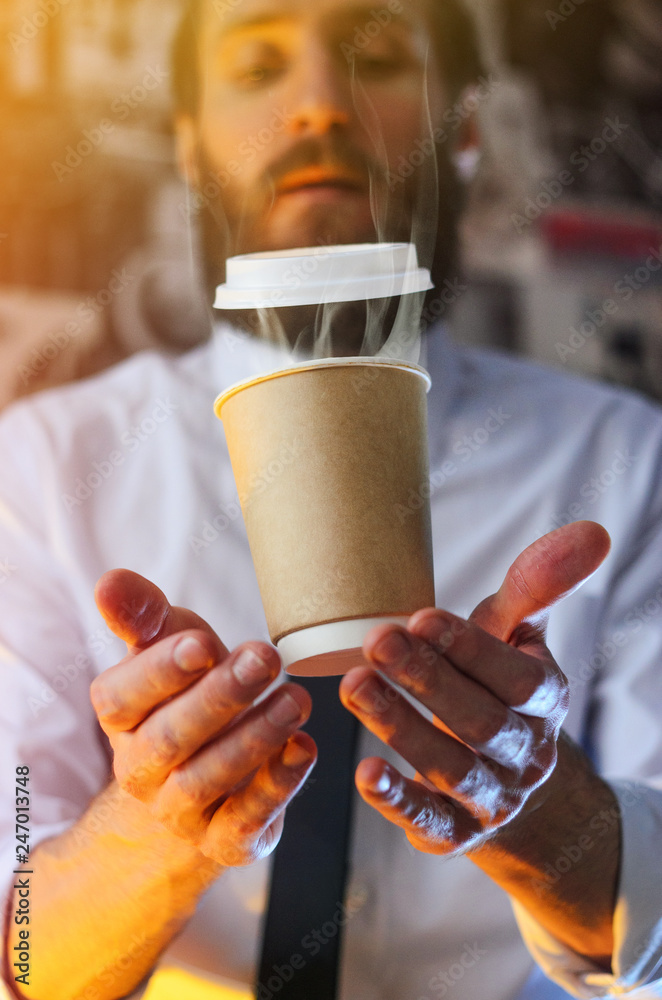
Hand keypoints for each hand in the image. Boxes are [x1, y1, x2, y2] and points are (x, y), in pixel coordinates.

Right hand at [90, 570, 315, 866]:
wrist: (198, 788)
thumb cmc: (186, 696)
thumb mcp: (169, 648)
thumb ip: (143, 616)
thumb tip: (109, 582)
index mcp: (119, 718)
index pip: (125, 695)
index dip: (162, 671)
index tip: (203, 644)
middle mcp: (140, 769)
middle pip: (172, 736)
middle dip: (220, 696)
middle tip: (264, 657)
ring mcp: (179, 811)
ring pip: (208, 778)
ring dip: (255, 736)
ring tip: (296, 699)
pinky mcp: (223, 841)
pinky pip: (244, 820)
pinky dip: (276, 786)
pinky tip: (304, 748)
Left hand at [339, 521, 610, 854]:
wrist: (516, 783)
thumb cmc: (499, 690)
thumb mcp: (517, 638)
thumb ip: (537, 587)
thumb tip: (590, 531)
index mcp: (544, 699)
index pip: (513, 675)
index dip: (469, 649)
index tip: (421, 617)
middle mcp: (525, 752)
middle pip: (479, 720)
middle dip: (427, 680)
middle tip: (376, 642)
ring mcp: (493, 797)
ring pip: (451, 767)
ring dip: (401, 728)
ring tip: (355, 687)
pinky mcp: (457, 832)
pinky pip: (430, 822)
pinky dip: (398, 801)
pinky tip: (364, 774)